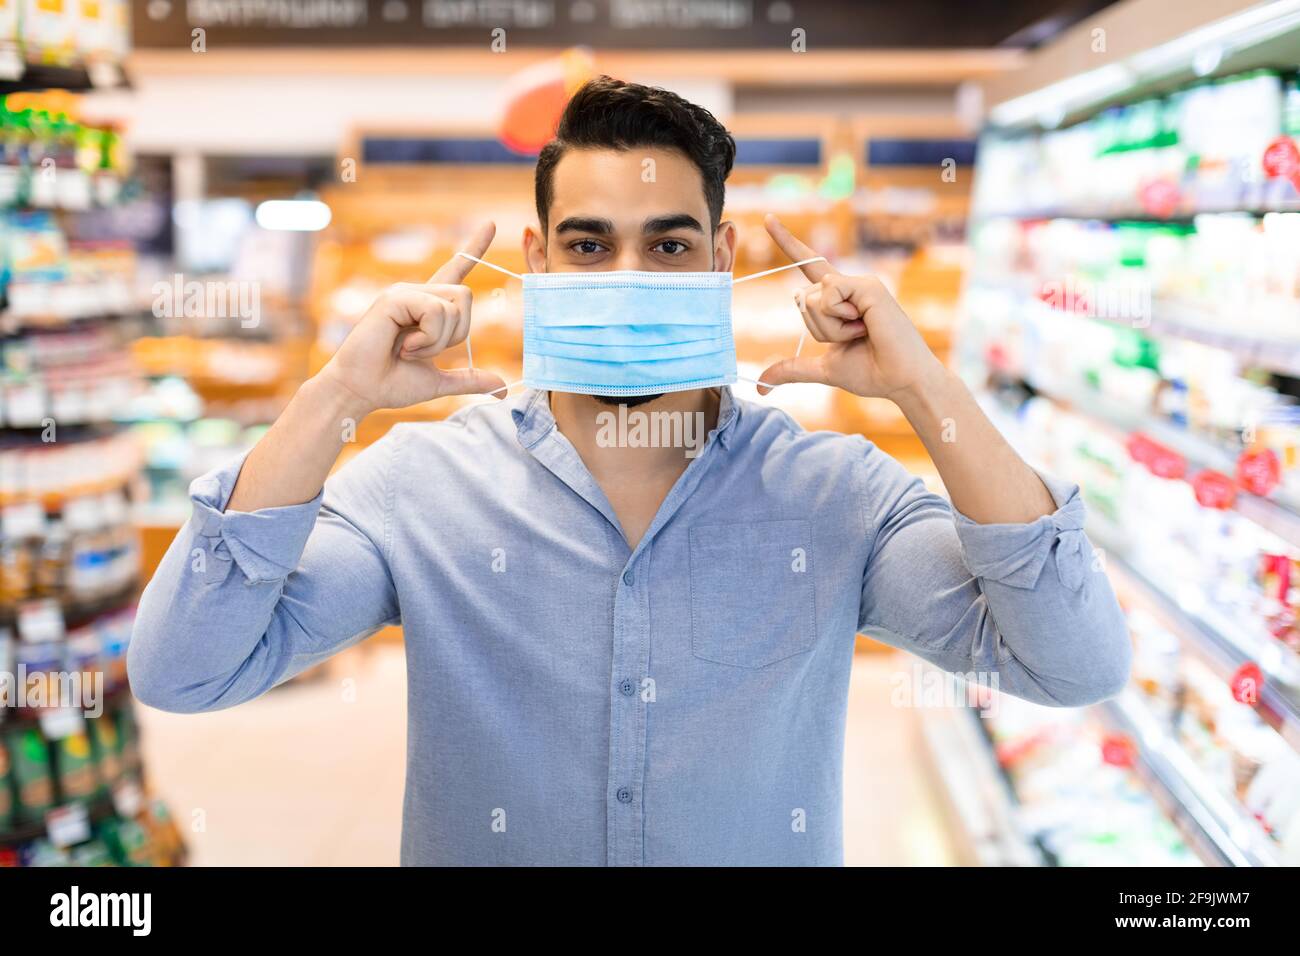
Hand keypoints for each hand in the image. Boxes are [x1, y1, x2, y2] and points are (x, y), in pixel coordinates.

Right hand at [316, 222, 507, 414]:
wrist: (360, 391)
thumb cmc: (391, 383)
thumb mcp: (439, 381)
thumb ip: (469, 379)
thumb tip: (502, 387)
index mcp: (428, 308)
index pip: (456, 271)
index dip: (474, 249)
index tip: (491, 225)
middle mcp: (417, 294)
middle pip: (465, 298)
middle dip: (456, 334)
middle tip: (423, 351)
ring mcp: (405, 292)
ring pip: (453, 306)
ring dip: (439, 340)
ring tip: (409, 350)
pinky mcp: (395, 297)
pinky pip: (434, 311)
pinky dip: (427, 337)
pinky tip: (403, 346)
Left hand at [757, 215, 945, 404]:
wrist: (901, 381)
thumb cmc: (872, 371)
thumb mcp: (824, 368)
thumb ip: (793, 369)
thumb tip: (761, 385)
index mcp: (839, 300)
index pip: (808, 267)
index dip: (788, 243)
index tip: (768, 220)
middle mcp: (848, 286)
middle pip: (802, 299)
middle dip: (818, 329)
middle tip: (853, 338)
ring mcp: (860, 283)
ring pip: (813, 299)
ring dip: (830, 327)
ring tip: (862, 332)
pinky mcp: (868, 286)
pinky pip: (829, 294)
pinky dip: (839, 318)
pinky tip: (866, 324)